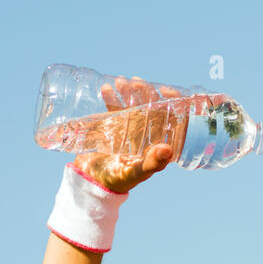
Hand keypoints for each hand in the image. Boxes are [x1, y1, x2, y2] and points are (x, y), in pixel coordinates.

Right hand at [73, 76, 223, 193]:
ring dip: (128, 93)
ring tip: (121, 82)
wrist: (90, 181)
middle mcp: (147, 136)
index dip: (171, 103)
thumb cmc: (117, 181)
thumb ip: (152, 163)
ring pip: (133, 106)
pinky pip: (115, 109)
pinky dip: (111, 98)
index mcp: (158, 146)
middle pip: (151, 109)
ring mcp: (131, 130)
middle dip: (145, 94)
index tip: (165, 90)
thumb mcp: (136, 172)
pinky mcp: (114, 128)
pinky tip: (107, 88)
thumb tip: (168, 149)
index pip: (171, 120)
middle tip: (137, 82)